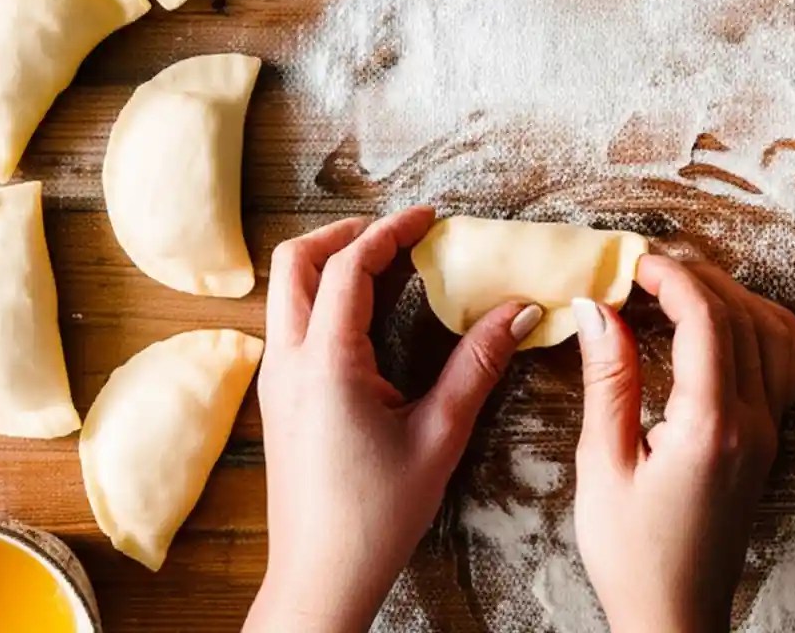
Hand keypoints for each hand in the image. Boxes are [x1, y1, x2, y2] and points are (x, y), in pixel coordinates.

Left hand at [244, 207, 542, 632]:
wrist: (320, 577)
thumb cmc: (377, 516)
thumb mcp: (439, 435)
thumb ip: (478, 364)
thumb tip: (519, 310)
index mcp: (325, 362)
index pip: (348, 265)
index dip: (390, 230)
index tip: (429, 217)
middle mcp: (288, 362)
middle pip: (296, 263)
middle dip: (342, 233)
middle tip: (396, 234)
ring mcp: (275, 381)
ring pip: (286, 293)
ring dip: (329, 265)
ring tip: (386, 268)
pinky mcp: (277, 401)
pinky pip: (289, 325)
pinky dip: (321, 300)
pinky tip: (365, 321)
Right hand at [571, 255, 794, 632]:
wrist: (674, 614)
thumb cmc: (631, 553)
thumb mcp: (602, 464)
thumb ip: (607, 381)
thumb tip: (597, 311)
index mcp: (711, 427)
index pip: (707, 320)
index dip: (672, 277)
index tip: (634, 261)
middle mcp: (753, 424)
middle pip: (744, 316)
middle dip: (698, 276)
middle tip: (648, 266)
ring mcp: (768, 433)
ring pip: (774, 333)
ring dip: (732, 295)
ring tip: (681, 286)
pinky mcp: (767, 443)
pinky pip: (781, 363)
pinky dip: (755, 326)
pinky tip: (717, 326)